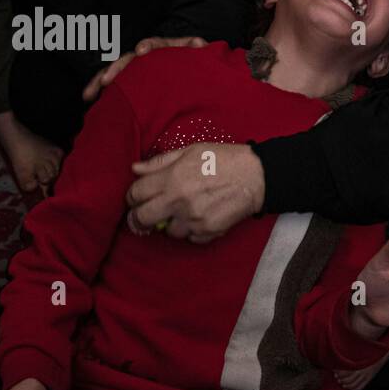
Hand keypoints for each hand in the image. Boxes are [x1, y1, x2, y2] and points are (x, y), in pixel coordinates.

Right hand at [81, 36, 204, 101]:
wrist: (194, 77)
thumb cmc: (196, 67)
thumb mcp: (201, 59)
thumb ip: (198, 50)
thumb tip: (200, 45)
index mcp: (163, 50)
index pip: (155, 44)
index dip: (148, 46)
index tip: (141, 51)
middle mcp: (145, 59)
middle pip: (127, 60)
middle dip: (115, 69)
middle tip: (105, 81)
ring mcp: (136, 71)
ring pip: (115, 73)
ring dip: (100, 82)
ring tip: (88, 95)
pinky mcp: (132, 84)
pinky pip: (114, 87)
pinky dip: (101, 93)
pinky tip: (90, 101)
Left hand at [126, 142, 264, 242]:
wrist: (256, 176)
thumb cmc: (223, 159)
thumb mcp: (190, 151)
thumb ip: (160, 162)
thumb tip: (135, 169)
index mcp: (172, 178)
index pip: (135, 194)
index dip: (132, 197)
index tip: (136, 198)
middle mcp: (179, 201)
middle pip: (142, 218)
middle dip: (138, 218)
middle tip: (142, 217)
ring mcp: (193, 219)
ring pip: (168, 232)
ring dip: (172, 224)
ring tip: (183, 213)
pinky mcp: (208, 231)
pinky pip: (190, 238)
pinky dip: (192, 231)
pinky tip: (200, 218)